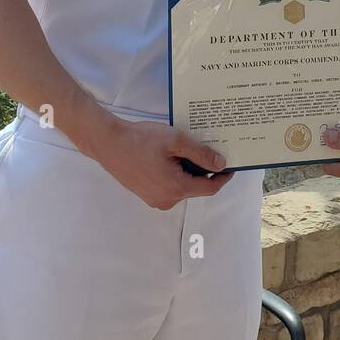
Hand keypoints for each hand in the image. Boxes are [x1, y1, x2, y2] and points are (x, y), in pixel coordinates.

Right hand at [89, 114, 233, 209]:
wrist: (109, 143)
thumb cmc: (141, 140)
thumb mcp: (176, 141)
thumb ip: (200, 154)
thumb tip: (221, 164)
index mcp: (177, 188)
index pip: (210, 188)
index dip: (223, 177)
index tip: (231, 165)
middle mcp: (167, 200)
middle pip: (196, 187)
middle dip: (204, 170)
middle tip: (207, 149)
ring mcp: (155, 199)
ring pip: (183, 186)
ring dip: (189, 171)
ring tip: (186, 149)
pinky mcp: (147, 195)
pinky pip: (170, 187)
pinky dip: (176, 174)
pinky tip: (172, 156)